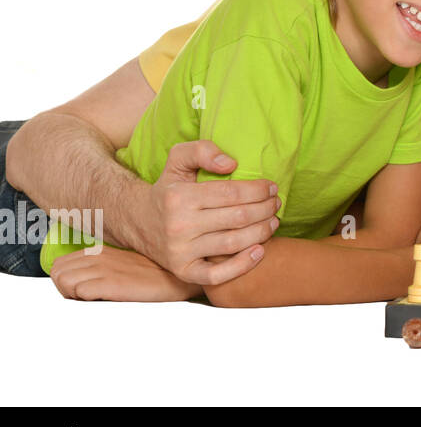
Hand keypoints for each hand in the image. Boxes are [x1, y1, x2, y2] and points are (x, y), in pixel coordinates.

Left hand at [50, 247, 203, 301]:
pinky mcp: (113, 283)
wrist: (180, 277)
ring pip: (63, 280)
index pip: (60, 264)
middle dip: (65, 289)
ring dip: (72, 295)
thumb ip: (104, 266)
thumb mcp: (127, 263)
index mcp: (101, 251)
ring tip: (93, 299)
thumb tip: (83, 283)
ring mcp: (105, 268)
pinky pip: (79, 290)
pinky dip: (83, 299)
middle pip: (57, 272)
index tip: (83, 291)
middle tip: (85, 298)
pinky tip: (102, 300)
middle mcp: (100, 256)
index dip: (66, 281)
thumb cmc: (155, 275)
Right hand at [141, 140, 279, 284]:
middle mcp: (179, 226)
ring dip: (262, 232)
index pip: (232, 193)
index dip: (259, 190)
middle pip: (238, 218)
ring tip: (273, 222)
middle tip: (276, 204)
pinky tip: (260, 251)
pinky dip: (242, 266)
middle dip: (265, 209)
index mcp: (180, 197)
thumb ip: (202, 151)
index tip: (272, 188)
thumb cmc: (168, 188)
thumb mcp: (178, 160)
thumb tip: (231, 164)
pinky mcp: (183, 271)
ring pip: (233, 243)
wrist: (137, 221)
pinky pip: (216, 275)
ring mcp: (180, 251)